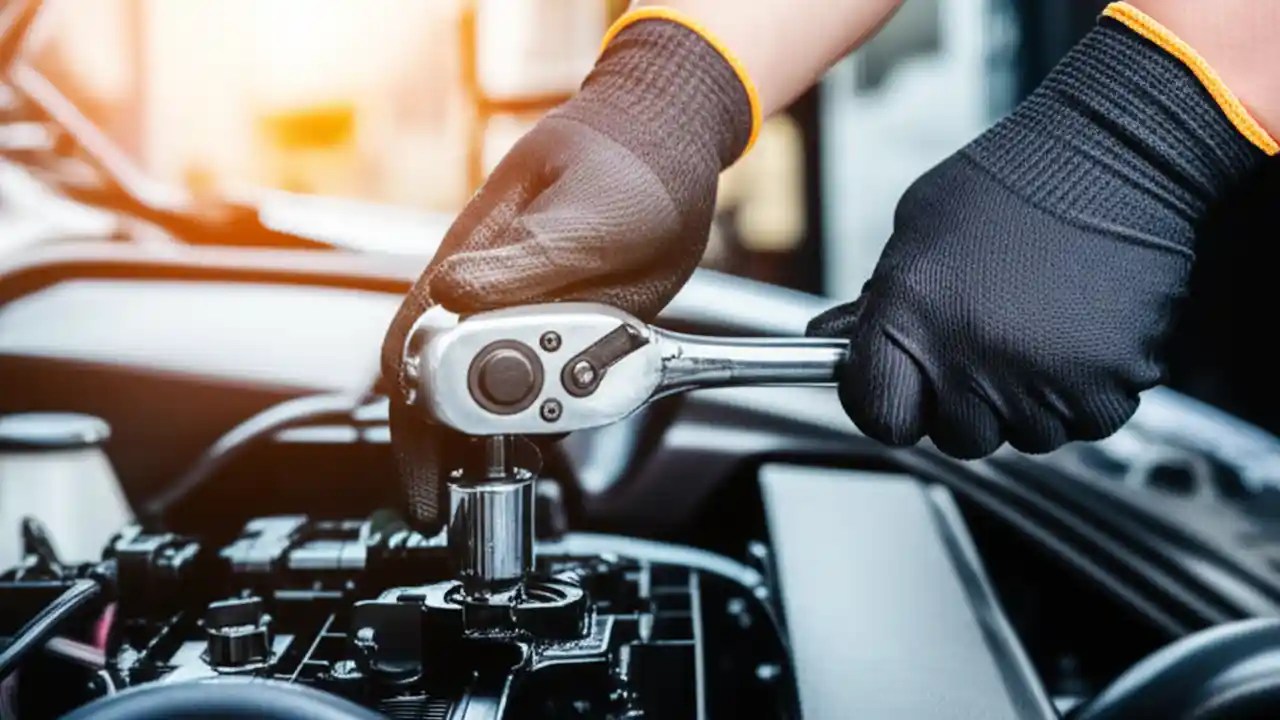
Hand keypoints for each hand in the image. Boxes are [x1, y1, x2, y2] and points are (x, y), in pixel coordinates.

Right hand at [380, 16, 752, 532]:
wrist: (665, 151)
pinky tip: (553, 440)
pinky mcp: (562, 334)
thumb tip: (451, 296)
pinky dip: (545, 422)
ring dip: (505, 437)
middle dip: (455, 445)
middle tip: (476, 489)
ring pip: (495, 397)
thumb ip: (524, 262)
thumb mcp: (585, 217)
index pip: (414, 351)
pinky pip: (543, 390)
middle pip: (445, 388)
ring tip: (525, 468)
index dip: (413, 420)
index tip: (425, 477)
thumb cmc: (619, 167)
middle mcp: (484, 298)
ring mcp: (523, 319)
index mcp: (469, 264)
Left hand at [809, 11, 1269, 458]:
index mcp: (912, 321)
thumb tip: (836, 344)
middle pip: (955, 434)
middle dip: (963, 401)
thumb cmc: (1012, 183)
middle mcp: (972, 360)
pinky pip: (1083, 422)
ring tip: (1037, 326)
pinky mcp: (1105, 386)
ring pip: (1023, 434)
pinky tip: (1078, 334)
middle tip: (983, 342)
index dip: (886, 401)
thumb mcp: (915, 233)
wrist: (1115, 157)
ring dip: (1026, 397)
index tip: (897, 385)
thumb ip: (877, 303)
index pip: (880, 415)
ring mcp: (1041, 381)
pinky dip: (1083, 391)